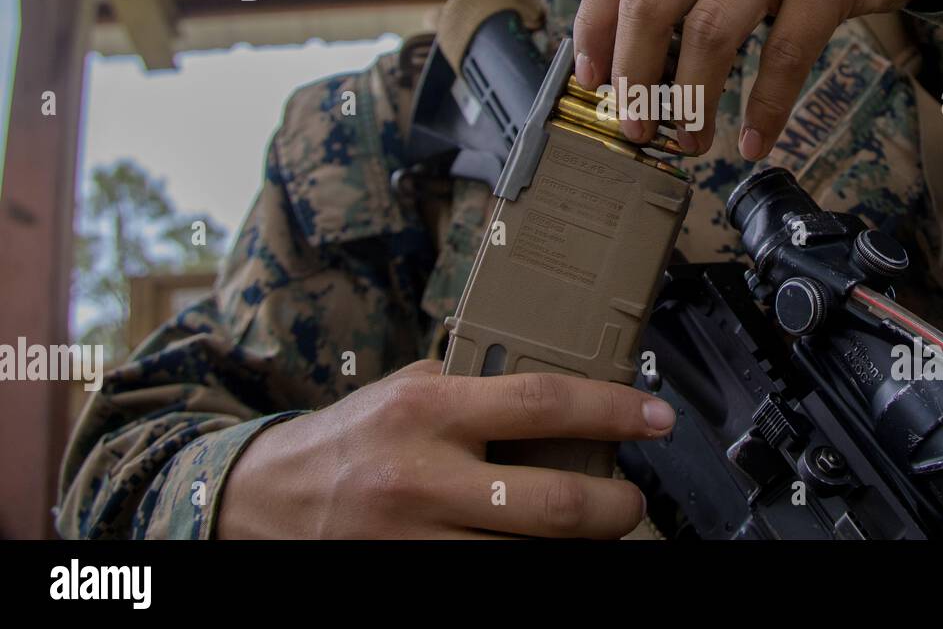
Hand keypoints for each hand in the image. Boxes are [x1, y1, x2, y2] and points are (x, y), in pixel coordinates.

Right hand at [216, 360, 673, 538]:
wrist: (267, 499)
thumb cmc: (349, 436)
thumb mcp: (406, 388)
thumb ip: (473, 387)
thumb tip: (558, 389)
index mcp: (426, 406)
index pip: (540, 403)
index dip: (610, 411)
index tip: (653, 418)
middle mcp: (422, 473)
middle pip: (549, 501)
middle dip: (612, 506)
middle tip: (631, 500)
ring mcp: (415, 535)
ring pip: (528, 555)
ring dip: (578, 547)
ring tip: (595, 528)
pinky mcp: (409, 574)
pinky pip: (487, 577)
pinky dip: (528, 565)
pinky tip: (544, 551)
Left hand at [572, 0, 942, 158]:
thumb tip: (626, 49)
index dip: (593, 28)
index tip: (590, 79)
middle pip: (651, 0)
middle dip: (633, 76)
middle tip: (634, 124)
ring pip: (711, 31)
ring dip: (692, 101)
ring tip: (690, 139)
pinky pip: (785, 55)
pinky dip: (765, 109)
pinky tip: (753, 140)